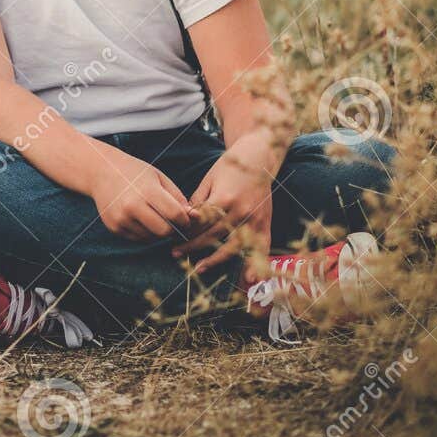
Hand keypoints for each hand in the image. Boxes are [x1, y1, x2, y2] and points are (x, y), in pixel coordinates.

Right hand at [84, 143, 193, 240]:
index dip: (186, 219)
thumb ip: (177, 197)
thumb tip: (192, 217)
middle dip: (173, 229)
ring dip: (158, 232)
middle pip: (164, 231)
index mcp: (147, 191)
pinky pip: (138, 238)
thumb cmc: (135, 172)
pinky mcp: (114, 227)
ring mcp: (121, 218)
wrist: (101, 172)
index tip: (187, 218)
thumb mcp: (159, 177)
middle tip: (173, 222)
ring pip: (151, 237)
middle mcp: (132, 207)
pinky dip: (144, 232)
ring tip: (155, 217)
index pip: (175, 214)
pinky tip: (142, 218)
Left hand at [172, 135, 275, 274]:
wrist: (258, 157)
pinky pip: (260, 247)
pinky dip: (255, 264)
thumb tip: (183, 222)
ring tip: (198, 268)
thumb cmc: (230, 167)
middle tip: (175, 253)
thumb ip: (198, 202)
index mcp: (223, 199)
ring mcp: (254, 219)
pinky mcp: (265, 223)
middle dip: (191, 246)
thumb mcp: (208, 180)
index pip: (199, 223)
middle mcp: (239, 211)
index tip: (172, 238)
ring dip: (214, 259)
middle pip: (211, 236)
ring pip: (232, 246)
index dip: (184, 232)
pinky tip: (247, 279)